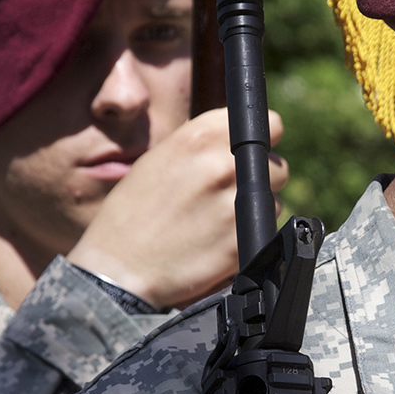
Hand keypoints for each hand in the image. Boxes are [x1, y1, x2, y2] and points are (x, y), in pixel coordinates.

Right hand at [67, 109, 286, 308]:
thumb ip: (205, 145)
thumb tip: (242, 141)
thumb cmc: (132, 212)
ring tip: (218, 219)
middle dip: (260, 177)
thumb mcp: (160, 159)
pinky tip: (218, 239)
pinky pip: (265, 229)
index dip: (261, 141)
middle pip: (275, 164)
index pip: (268, 125)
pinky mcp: (243, 242)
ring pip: (272, 198)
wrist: (118, 268)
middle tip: (232, 192)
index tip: (251, 153)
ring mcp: (236, 205)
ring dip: (256, 207)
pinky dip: (250, 234)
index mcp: (200, 137)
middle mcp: (223, 165)